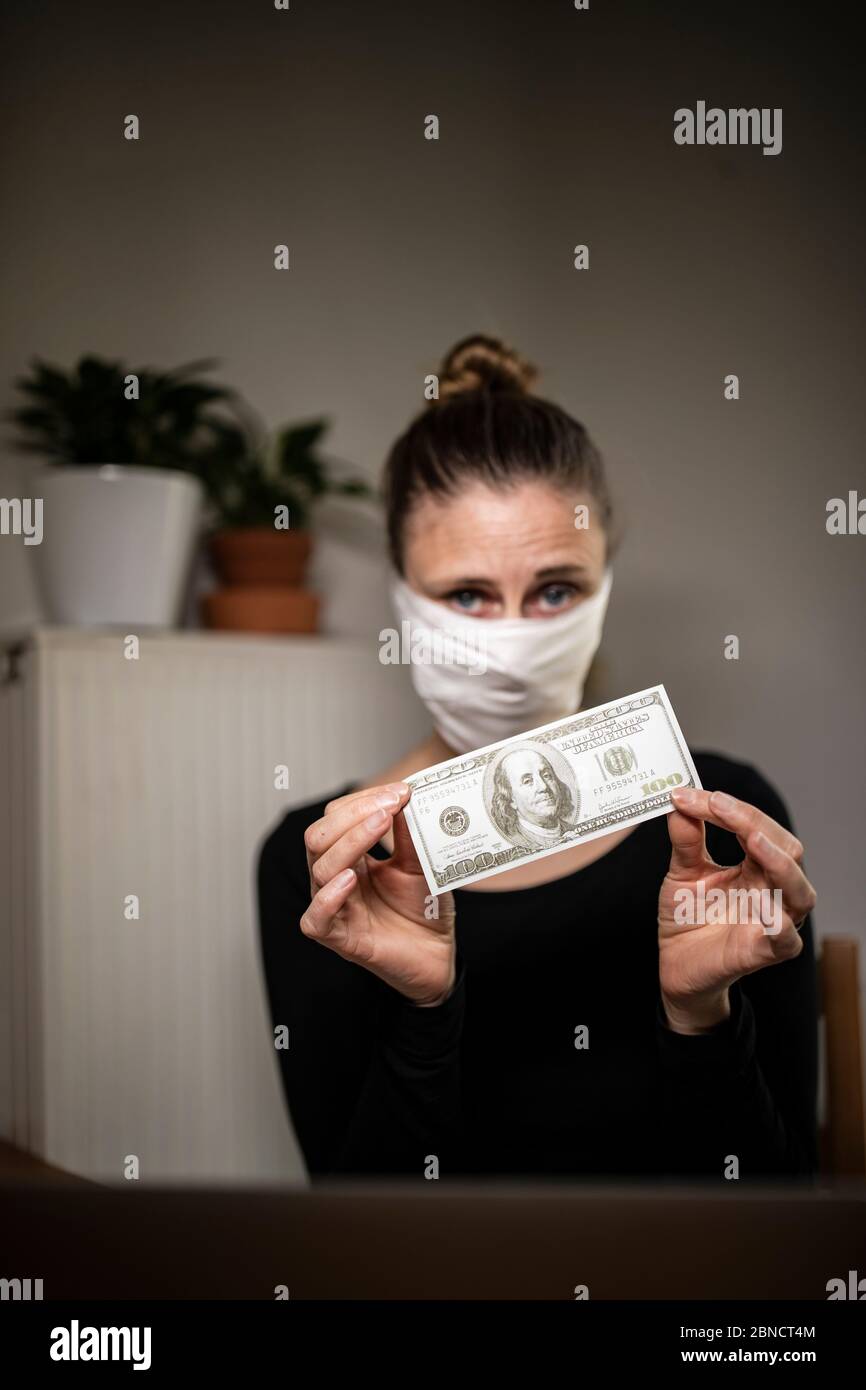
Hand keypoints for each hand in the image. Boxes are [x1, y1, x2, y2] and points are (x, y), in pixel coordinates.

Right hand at [301, 783, 456, 1006]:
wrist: (438, 956)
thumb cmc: (424, 910)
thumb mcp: (421, 864)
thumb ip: (410, 835)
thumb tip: (405, 797)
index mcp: (352, 856)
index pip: (339, 817)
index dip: (364, 800)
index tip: (401, 792)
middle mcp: (337, 878)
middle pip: (319, 837)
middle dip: (352, 815)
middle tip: (389, 806)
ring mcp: (335, 907)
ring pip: (319, 868)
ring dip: (349, 842)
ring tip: (379, 825)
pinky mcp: (339, 938)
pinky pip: (316, 918)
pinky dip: (328, 897)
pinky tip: (349, 879)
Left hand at [658, 787, 815, 1033]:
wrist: (677, 966)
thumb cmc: (688, 918)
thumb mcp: (682, 873)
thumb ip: (685, 840)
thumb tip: (680, 802)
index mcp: (756, 867)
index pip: (757, 828)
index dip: (731, 808)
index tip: (693, 795)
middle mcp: (773, 891)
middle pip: (787, 850)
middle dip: (755, 822)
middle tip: (718, 805)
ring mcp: (774, 922)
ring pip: (800, 891)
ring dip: (778, 863)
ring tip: (752, 840)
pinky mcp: (766, 953)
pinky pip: (785, 938)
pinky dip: (778, 922)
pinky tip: (763, 904)